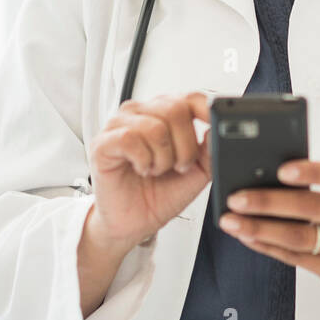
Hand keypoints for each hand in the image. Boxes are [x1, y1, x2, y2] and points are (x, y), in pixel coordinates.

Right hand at [85, 91, 211, 249]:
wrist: (134, 222)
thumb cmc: (161, 193)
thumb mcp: (198, 172)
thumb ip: (210, 149)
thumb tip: (215, 129)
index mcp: (166, 114)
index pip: (190, 97)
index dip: (207, 110)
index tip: (217, 126)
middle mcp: (143, 113)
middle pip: (175, 109)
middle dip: (185, 146)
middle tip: (179, 166)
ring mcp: (120, 125)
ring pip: (155, 126)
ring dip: (164, 157)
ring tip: (157, 170)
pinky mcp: (102, 143)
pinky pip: (130, 138)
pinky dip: (144, 159)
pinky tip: (142, 169)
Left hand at [218, 161, 319, 308]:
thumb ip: (318, 186)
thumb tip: (265, 176)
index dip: (312, 172)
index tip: (282, 169)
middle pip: (310, 207)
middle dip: (268, 202)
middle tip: (237, 198)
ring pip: (298, 237)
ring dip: (260, 228)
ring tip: (231, 221)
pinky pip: (295, 258)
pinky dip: (267, 246)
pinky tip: (248, 237)